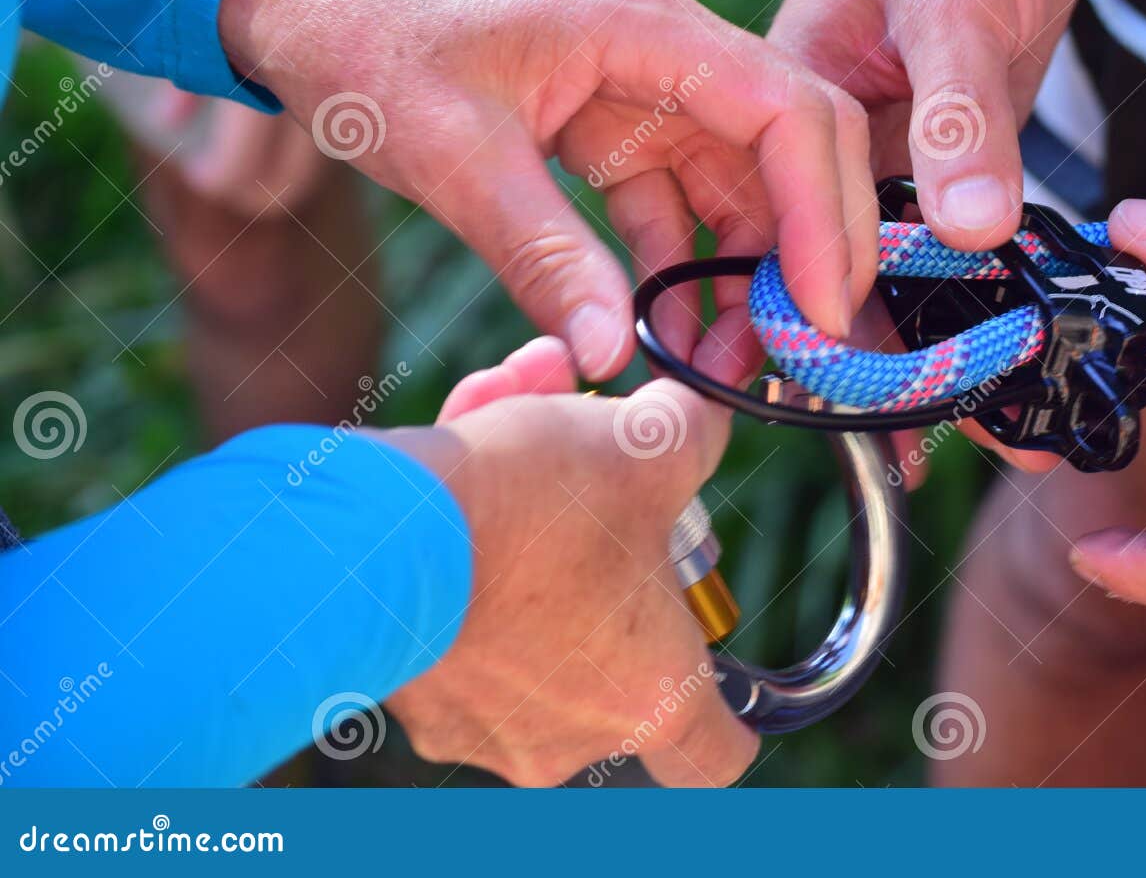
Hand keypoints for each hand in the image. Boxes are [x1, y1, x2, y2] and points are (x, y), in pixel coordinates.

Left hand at [220, 0, 876, 381]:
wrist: (300, 1)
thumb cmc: (367, 43)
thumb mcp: (454, 155)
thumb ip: (542, 254)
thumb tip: (615, 358)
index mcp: (645, 28)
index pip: (788, 113)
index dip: (822, 216)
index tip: (818, 314)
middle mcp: (664, 53)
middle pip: (786, 150)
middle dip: (804, 253)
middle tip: (798, 352)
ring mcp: (641, 90)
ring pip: (737, 187)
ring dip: (743, 274)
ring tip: (724, 364)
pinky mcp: (609, 129)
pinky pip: (672, 205)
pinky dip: (679, 270)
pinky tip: (667, 335)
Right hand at [381, 337, 756, 785]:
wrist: (386, 530)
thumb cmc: (538, 503)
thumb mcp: (648, 443)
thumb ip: (694, 434)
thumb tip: (697, 420)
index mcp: (651, 697)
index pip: (713, 756)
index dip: (728, 716)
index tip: (709, 661)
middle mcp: (568, 736)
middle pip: (612, 670)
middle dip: (606, 584)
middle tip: (592, 512)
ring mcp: (485, 726)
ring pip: (527, 637)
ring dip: (529, 554)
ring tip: (513, 455)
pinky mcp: (414, 697)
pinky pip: (460, 629)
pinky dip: (465, 565)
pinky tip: (457, 481)